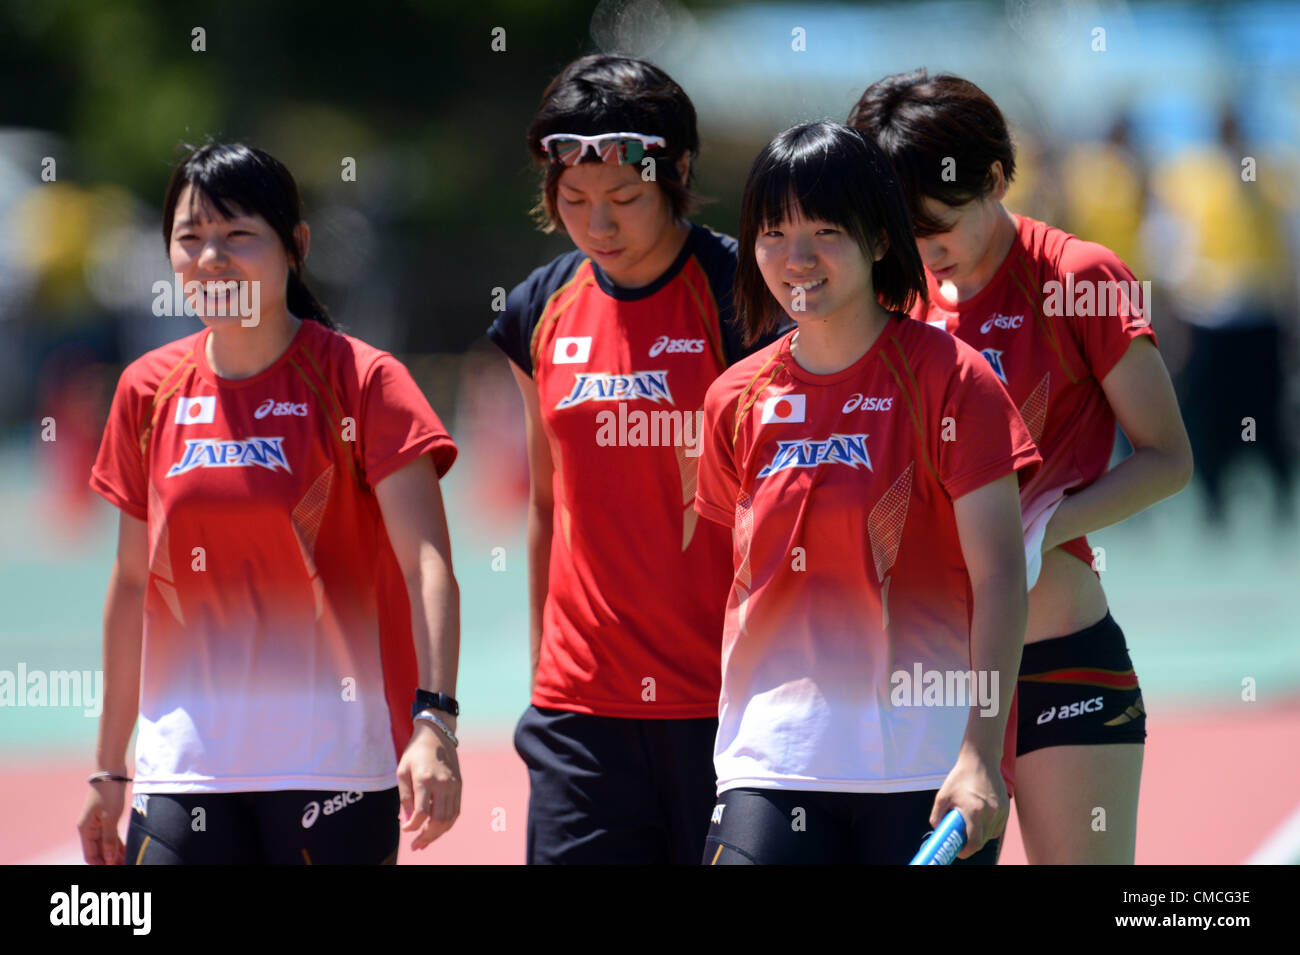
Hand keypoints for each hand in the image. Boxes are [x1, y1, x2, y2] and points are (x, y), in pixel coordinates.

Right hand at [78, 780, 127, 864]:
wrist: (111, 770)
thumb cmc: (108, 792)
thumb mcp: (110, 816)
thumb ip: (109, 838)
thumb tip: (109, 859)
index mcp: (86, 829)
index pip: (90, 855)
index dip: (101, 864)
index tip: (114, 869)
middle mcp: (90, 828)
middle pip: (98, 851)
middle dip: (109, 860)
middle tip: (124, 866)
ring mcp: (99, 822)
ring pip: (106, 844)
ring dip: (114, 853)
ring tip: (127, 861)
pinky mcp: (108, 817)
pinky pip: (111, 835)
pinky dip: (118, 844)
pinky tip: (125, 851)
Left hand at [396, 720, 461, 850]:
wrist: (437, 734)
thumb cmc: (415, 752)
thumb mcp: (402, 772)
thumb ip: (404, 797)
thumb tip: (407, 821)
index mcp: (425, 779)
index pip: (421, 813)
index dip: (412, 827)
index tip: (405, 830)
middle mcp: (442, 784)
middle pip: (439, 820)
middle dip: (427, 837)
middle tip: (417, 846)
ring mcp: (453, 785)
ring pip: (450, 818)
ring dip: (438, 833)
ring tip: (426, 840)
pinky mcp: (459, 785)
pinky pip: (456, 810)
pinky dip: (447, 823)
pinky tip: (437, 828)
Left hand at [929, 745, 1007, 859]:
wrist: (981, 760)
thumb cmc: (960, 777)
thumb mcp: (942, 795)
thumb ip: (937, 816)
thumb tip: (937, 830)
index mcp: (974, 812)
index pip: (974, 843)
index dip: (965, 851)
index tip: (958, 850)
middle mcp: (991, 814)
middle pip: (982, 841)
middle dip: (971, 843)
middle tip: (961, 837)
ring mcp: (1000, 812)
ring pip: (991, 835)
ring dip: (980, 835)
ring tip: (970, 822)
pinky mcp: (1006, 809)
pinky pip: (997, 827)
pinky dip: (989, 827)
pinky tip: (980, 817)